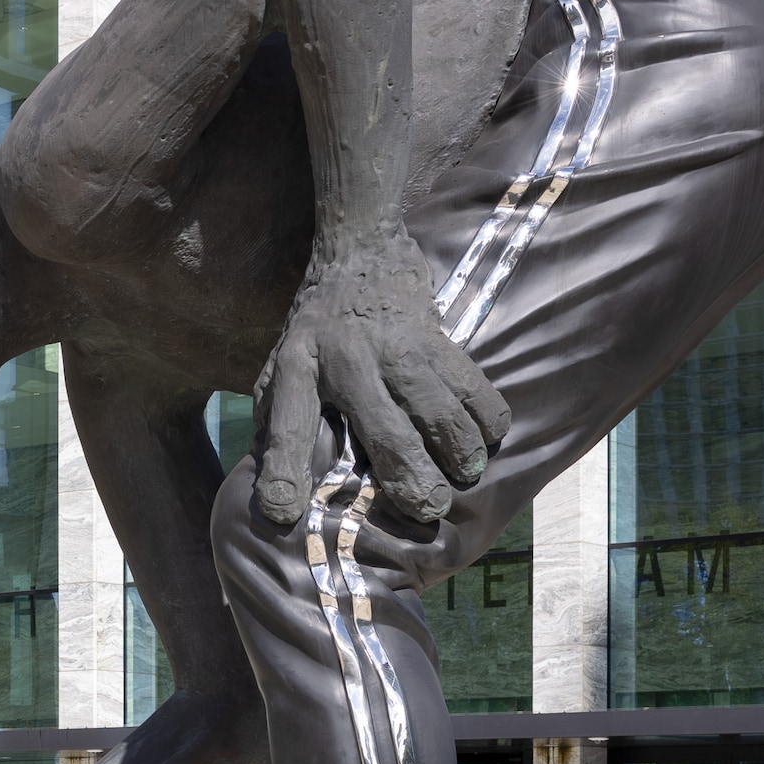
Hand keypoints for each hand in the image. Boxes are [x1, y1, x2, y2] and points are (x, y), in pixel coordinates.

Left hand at [253, 225, 508, 524]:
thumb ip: (278, 418)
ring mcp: (400, 347)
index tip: (282, 514)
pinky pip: (477, 390)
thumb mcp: (282, 364)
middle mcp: (348, 359)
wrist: (361, 249)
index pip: (287, 425)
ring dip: (459, 456)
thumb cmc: (317, 326)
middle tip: (428, 509)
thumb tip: (277, 492)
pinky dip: (486, 422)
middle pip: (387, 434)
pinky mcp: (440, 338)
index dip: (284, 473)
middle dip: (412, 481)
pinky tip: (482, 438)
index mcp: (299, 366)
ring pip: (443, 416)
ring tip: (463, 475)